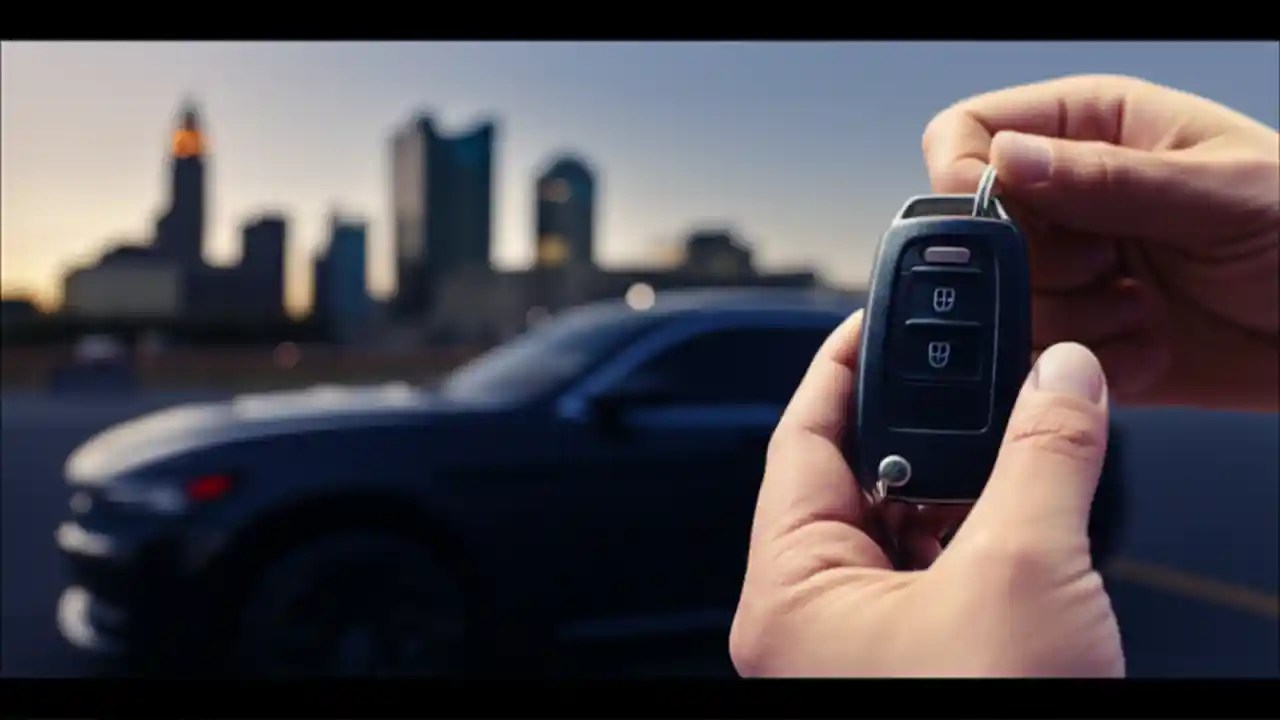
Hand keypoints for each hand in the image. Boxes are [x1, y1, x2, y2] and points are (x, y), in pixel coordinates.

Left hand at [729, 312, 1123, 676]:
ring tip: (1012, 438)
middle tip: (969, 370)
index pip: (799, 440)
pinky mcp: (923, 666)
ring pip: (904, 530)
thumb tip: (1062, 376)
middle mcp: (814, 622)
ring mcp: (864, 648)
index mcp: (790, 595)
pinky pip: (939, 577)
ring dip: (962, 484)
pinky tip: (1025, 514)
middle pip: (856, 481)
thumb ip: (1043, 456)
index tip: (882, 316)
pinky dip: (980, 537)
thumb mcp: (1024, 572)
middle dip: (921, 425)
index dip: (843, 367)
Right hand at [922, 74, 1279, 411]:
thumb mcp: (1221, 193)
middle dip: (1035, 268)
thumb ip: (1107, 179)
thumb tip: (1004, 160)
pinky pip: (1035, 365)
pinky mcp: (1080, 341)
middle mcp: (1068, 201)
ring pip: (999, 307)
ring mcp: (1070, 274)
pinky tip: (1152, 347)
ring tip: (1146, 309)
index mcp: (1090, 130)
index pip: (969, 135)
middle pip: (971, 235)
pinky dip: (1094, 367)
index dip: (966, 180)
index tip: (1008, 224)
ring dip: (1075, 324)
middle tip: (1111, 268)